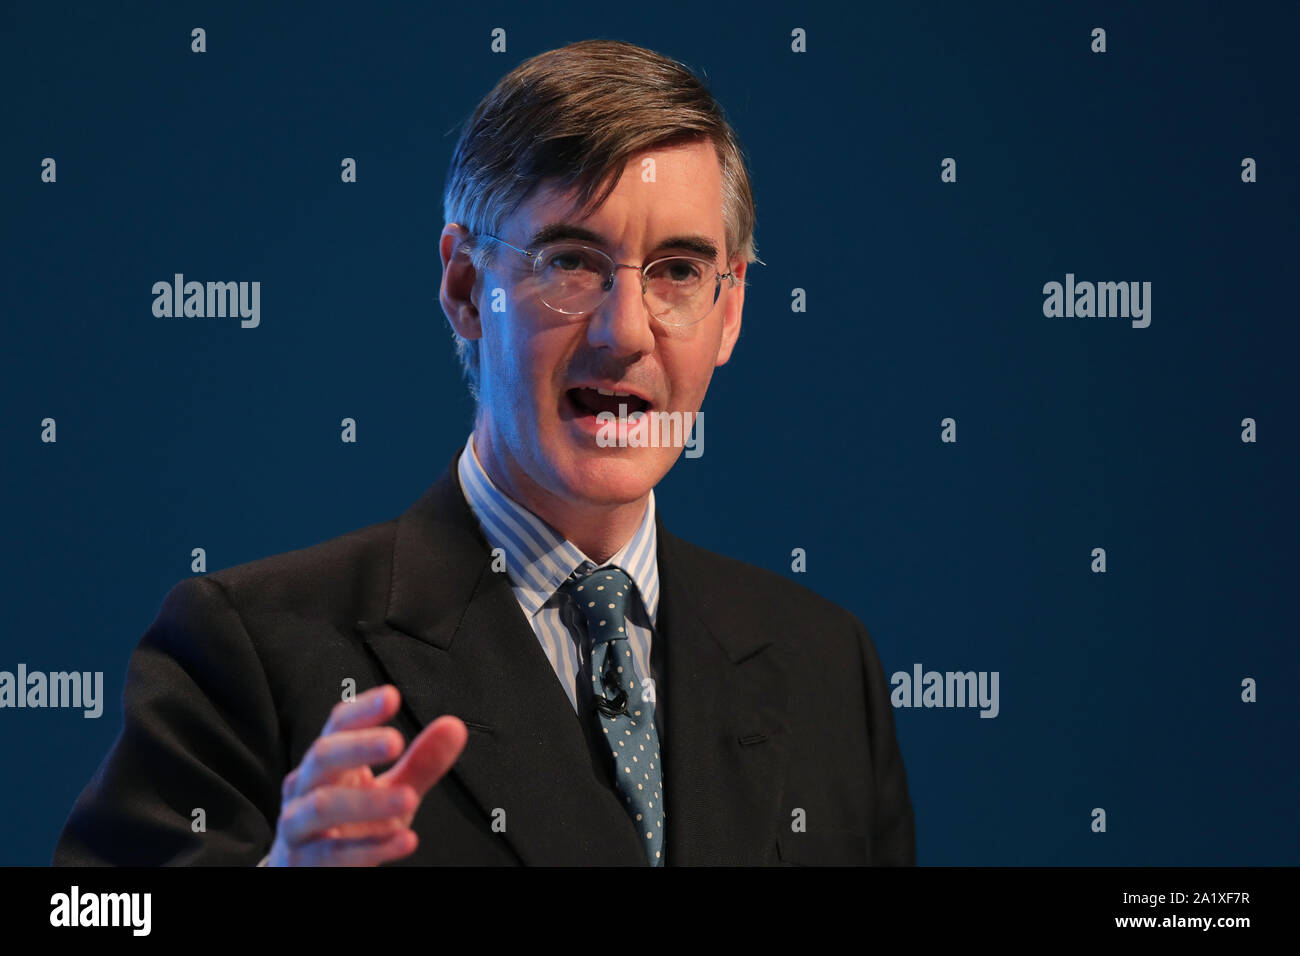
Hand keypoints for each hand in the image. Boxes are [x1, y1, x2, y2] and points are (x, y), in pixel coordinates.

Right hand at [268, 685, 466, 865]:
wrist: (308, 869)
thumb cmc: (352, 822)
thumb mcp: (392, 790)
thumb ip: (421, 761)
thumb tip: (454, 726)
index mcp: (328, 760)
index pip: (338, 724)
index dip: (362, 709)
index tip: (392, 696)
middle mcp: (305, 785)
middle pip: (323, 756)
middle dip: (358, 747)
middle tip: (397, 741)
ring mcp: (298, 824)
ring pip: (323, 806)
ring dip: (368, 802)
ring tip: (410, 797)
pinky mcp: (304, 862)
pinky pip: (334, 853)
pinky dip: (371, 848)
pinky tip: (406, 840)